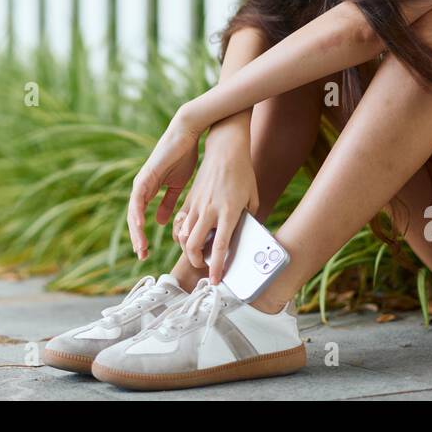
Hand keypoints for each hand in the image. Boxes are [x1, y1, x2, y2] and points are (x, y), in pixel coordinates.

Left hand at [127, 106, 202, 259]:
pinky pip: (138, 198)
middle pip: (135, 218)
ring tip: (140, 247)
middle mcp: (142, 187)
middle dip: (137, 238)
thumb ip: (168, 203)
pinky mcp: (145, 175)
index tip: (146, 251)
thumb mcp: (178, 186)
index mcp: (150, 190)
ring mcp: (141, 181)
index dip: (143, 235)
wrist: (188, 135)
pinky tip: (140, 225)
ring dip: (136, 230)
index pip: (142, 218)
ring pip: (134, 211)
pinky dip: (138, 212)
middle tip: (141, 255)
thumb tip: (160, 222)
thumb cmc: (185, 156)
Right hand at [174, 119, 258, 283]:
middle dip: (196, 261)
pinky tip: (188, 237)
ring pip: (183, 235)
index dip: (217, 267)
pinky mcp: (189, 198)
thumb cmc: (243, 174)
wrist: (225, 151)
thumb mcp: (252, 198)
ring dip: (187, 249)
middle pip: (194, 245)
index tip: (216, 280)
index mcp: (229, 212)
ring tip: (197, 253)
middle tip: (203, 265)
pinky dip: (181, 234)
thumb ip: (248, 219)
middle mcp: (210, 210)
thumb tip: (243, 236)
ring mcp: (197, 204)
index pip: (221, 247)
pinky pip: (179, 222)